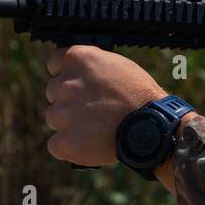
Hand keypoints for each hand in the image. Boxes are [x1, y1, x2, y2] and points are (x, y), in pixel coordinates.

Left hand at [44, 45, 166, 166]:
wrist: (151, 126)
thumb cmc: (139, 94)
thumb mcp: (116, 65)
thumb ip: (91, 67)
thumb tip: (78, 72)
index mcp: (78, 58)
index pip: (54, 64)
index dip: (66, 75)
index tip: (77, 83)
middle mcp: (65, 83)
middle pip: (53, 92)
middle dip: (68, 99)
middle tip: (92, 108)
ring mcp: (61, 113)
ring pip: (54, 117)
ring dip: (69, 122)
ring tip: (95, 126)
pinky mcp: (64, 141)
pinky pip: (56, 144)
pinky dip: (69, 146)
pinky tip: (88, 143)